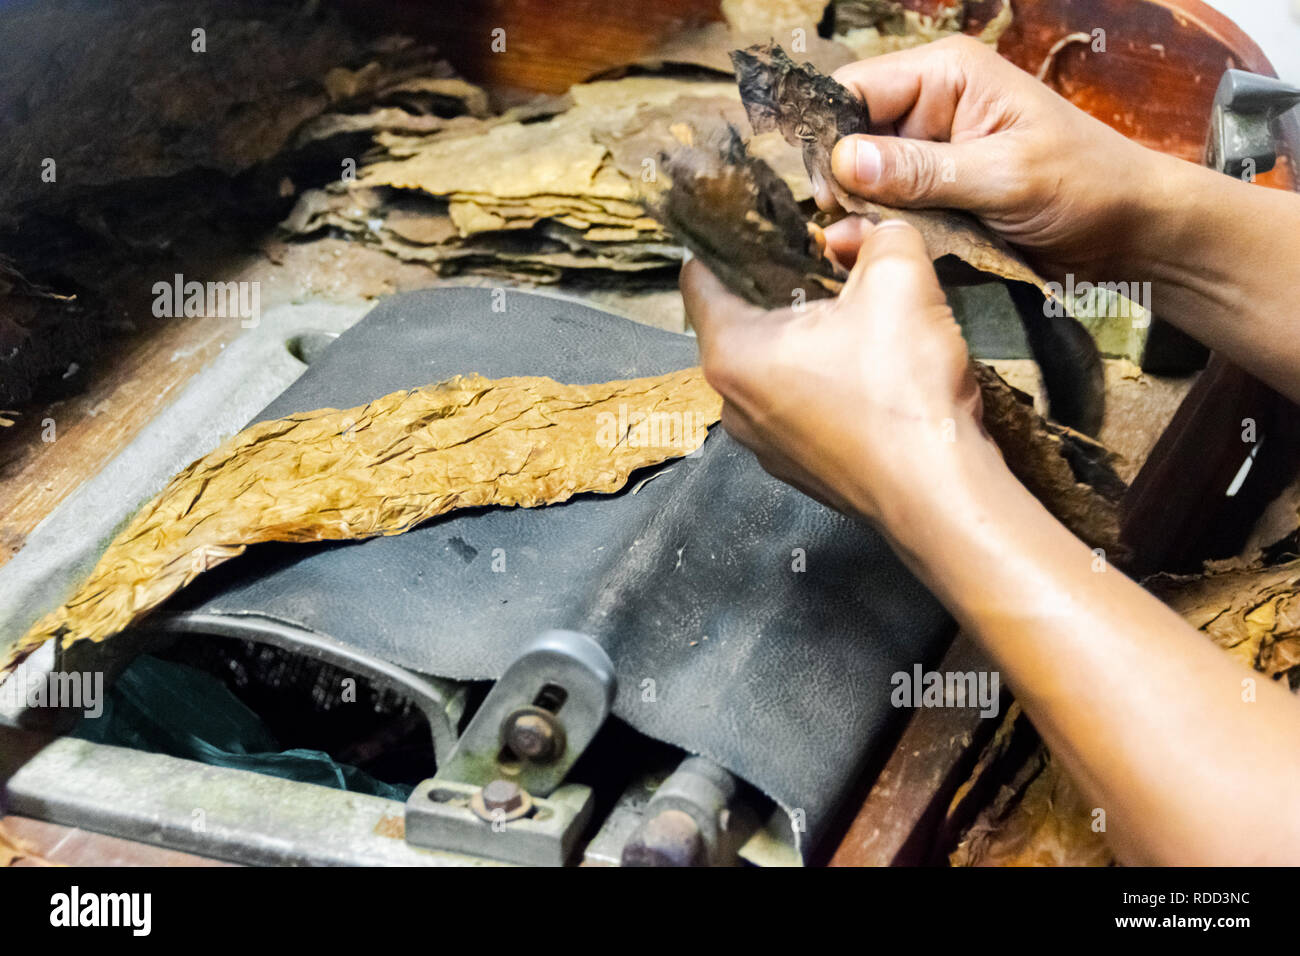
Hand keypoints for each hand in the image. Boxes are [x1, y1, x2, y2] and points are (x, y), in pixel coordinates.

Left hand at [682, 217, 998, 530]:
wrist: (939, 492)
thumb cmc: (904, 390)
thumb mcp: (900, 277)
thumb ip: (879, 235)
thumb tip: (868, 230)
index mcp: (731, 351)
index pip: (698, 277)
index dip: (729, 241)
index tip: (762, 224)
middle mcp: (732, 402)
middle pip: (739, 322)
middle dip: (781, 290)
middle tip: (829, 267)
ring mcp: (763, 443)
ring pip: (771, 368)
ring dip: (806, 341)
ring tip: (857, 322)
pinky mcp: (798, 468)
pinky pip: (797, 408)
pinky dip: (823, 385)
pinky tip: (869, 374)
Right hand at [819, 36, 1170, 279]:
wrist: (1130, 232)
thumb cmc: (1086, 184)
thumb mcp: (1004, 176)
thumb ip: (924, 171)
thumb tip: (846, 162)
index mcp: (946, 77)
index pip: (854, 90)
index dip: (828, 135)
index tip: (825, 189)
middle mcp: (928, 111)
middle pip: (850, 141)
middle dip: (842, 186)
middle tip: (842, 229)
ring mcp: (929, 159)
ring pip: (863, 186)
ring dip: (859, 220)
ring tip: (854, 250)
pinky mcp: (935, 200)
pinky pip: (888, 216)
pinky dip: (880, 238)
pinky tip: (871, 257)